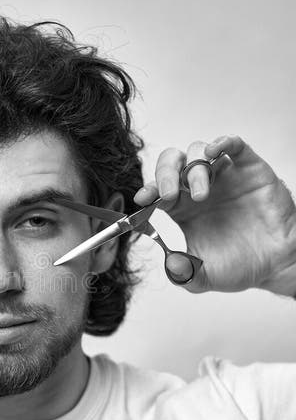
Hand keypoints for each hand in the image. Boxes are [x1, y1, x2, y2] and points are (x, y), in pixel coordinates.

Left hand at [133, 135, 295, 294]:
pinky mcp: (248, 168)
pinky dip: (222, 142)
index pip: (157, 191)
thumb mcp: (203, 277)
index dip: (148, 191)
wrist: (276, 264)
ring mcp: (223, 175)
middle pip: (172, 164)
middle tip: (169, 194)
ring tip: (201, 194)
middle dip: (165, 175)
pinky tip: (213, 151)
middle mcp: (198, 188)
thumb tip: (169, 263)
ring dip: (194, 169)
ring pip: (198, 153)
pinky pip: (234, 145)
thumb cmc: (239, 266)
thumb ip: (182, 273)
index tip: (142, 199)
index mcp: (182, 209)